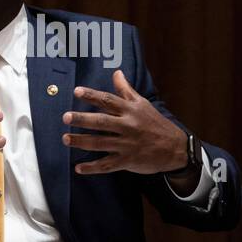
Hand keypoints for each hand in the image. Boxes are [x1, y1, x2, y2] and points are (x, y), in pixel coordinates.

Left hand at [63, 70, 189, 177]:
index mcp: (130, 111)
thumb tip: (116, 73)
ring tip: (65, 139)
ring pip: (100, 143)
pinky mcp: (128, 160)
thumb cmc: (155, 124)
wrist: (176, 148)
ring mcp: (127, 144)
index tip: (76, 91)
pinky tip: (78, 168)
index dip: (92, 95)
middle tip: (65, 117)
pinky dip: (92, 168)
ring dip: (81, 141)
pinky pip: (107, 165)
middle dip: (83, 119)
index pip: (108, 100)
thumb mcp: (142, 104)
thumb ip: (126, 90)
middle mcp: (128, 126)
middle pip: (101, 121)